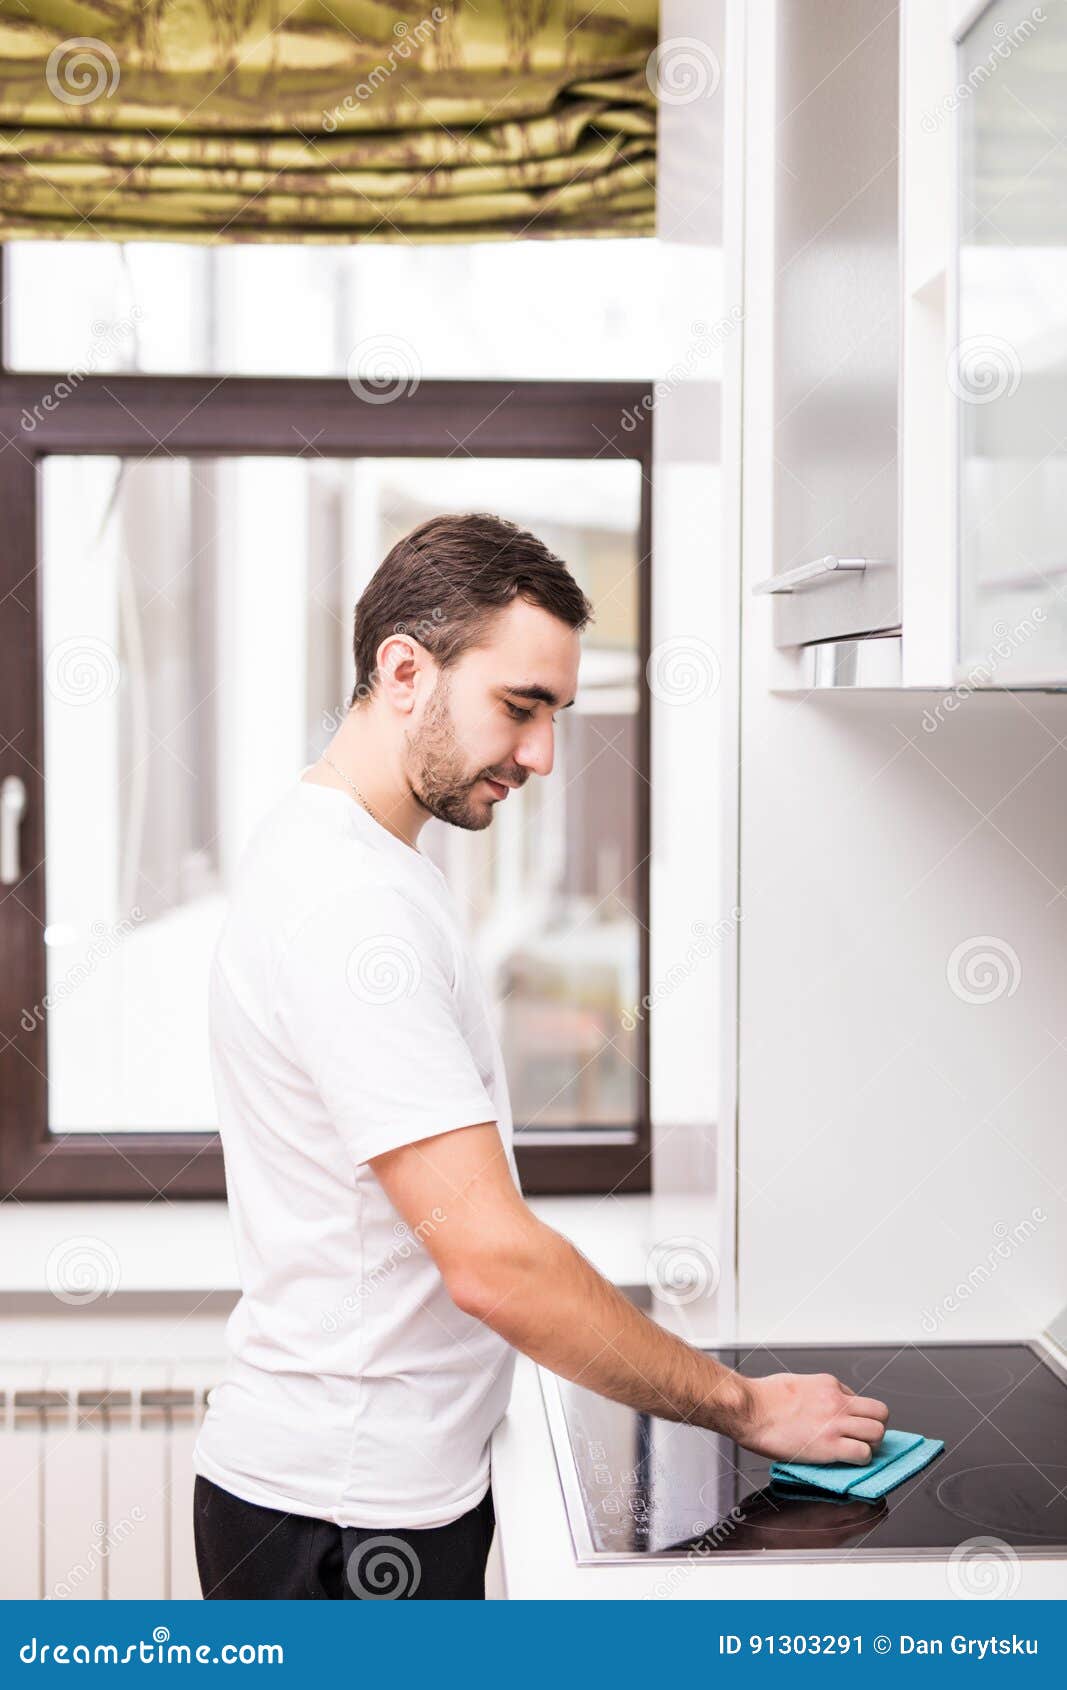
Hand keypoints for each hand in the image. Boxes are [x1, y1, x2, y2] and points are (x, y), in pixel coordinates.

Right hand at [733, 1371, 888, 1464]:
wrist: (749, 1410)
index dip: (856, 1415)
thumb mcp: (796, 1383)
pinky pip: (862, 1454)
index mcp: (828, 1384)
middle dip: (873, 1427)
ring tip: (856, 1450)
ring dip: (870, 1444)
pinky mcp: (830, 1446)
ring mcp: (836, 1423)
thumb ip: (815, 1393)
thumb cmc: (763, 1397)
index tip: (848, 1425)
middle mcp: (837, 1401)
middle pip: (880, 1413)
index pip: (859, 1399)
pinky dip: (860, 1460)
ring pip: (878, 1433)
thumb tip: (819, 1405)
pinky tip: (847, 1461)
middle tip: (862, 1438)